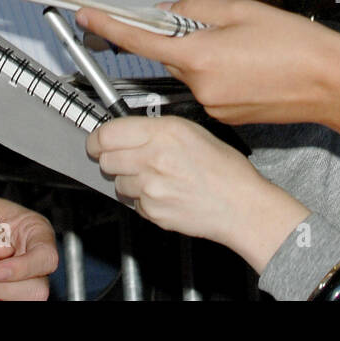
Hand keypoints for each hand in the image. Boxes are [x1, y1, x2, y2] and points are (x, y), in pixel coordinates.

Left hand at [77, 0, 339, 135]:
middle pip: (169, 55)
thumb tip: (170, 10)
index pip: (139, 40)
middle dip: (176, 36)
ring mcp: (214, 106)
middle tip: (209, 22)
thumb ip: (197, 8)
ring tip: (243, 44)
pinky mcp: (229, 116)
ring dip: (202, 54)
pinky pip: (209, 87)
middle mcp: (200, 86)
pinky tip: (248, 63)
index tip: (85, 15)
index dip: (108, 26)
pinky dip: (217, 72)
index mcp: (199, 55)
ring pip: (191, 71)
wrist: (335, 84)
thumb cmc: (295, 43)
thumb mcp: (241, 10)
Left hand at [87, 115, 307, 271]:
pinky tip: (165, 194)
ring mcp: (151, 188)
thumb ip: (155, 128)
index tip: (97, 141)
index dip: (98, 138)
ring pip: (118, 183)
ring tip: (154, 178)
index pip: (108, 133)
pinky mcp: (153, 212)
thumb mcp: (192, 130)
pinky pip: (134, 204)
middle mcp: (153, 158)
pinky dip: (144, 201)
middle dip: (111, 159)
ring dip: (129, 180)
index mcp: (163, 132)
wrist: (242, 206)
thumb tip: (127, 130)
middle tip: (125, 159)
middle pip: (106, 159)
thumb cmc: (225, 170)